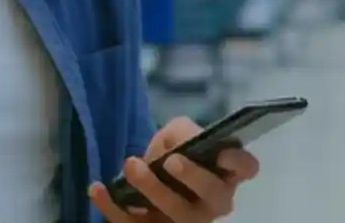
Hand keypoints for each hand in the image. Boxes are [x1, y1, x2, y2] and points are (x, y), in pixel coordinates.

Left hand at [89, 116, 260, 221]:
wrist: (150, 177)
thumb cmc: (173, 153)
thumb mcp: (177, 133)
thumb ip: (183, 132)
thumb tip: (181, 144)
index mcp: (226, 173)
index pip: (247, 168)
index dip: (238, 163)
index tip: (221, 152)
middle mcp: (214, 201)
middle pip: (214, 196)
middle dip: (194, 178)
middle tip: (172, 161)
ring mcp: (187, 221)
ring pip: (177, 214)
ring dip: (153, 190)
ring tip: (131, 165)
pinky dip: (112, 207)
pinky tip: (97, 188)